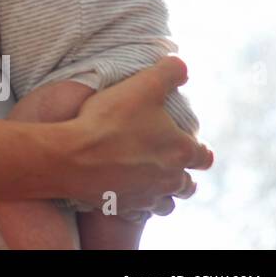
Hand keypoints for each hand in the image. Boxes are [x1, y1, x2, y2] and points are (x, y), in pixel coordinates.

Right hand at [63, 57, 213, 213]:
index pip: (204, 156)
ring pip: (167, 205)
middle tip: (171, 166)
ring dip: (163, 194)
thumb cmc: (108, 121)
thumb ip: (168, 72)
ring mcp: (146, 196)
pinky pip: (138, 211)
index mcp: (179, 151)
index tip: (193, 146)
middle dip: (183, 176)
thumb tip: (183, 65)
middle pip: (188, 186)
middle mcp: (169, 179)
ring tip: (150, 182)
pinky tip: (124, 190)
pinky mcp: (122, 207)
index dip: (200, 150)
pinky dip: (137, 202)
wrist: (71, 157)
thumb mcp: (142, 85)